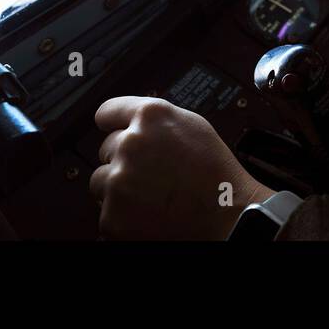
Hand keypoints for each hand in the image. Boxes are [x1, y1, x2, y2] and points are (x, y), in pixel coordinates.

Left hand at [91, 96, 273, 239]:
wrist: (226, 217)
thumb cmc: (216, 174)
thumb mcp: (192, 126)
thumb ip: (157, 119)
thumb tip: (132, 121)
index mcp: (150, 117)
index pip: (107, 112)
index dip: (112, 123)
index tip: (111, 129)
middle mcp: (130, 144)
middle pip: (106, 149)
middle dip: (123, 160)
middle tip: (152, 173)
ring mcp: (119, 181)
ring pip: (101, 181)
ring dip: (119, 188)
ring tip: (152, 194)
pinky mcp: (113, 216)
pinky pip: (107, 211)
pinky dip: (123, 215)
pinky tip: (150, 212)